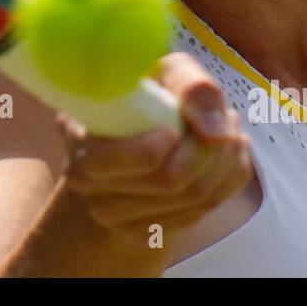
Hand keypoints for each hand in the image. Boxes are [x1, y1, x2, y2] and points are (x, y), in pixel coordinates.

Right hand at [57, 51, 252, 264]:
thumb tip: (215, 133)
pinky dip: (226, 181)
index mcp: (78, 139)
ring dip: (225, 162)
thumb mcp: (166, 71)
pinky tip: (224, 157)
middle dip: (209, 149)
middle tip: (225, 118)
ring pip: (192, 202)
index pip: (113, 162)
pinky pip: (201, 213)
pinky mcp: (142, 233)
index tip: (175, 126)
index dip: (154, 147)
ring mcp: (113, 215)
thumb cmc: (147, 94)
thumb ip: (191, 87)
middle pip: (167, 182)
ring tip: (228, 130)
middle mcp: (87, 184)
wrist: (135, 136)